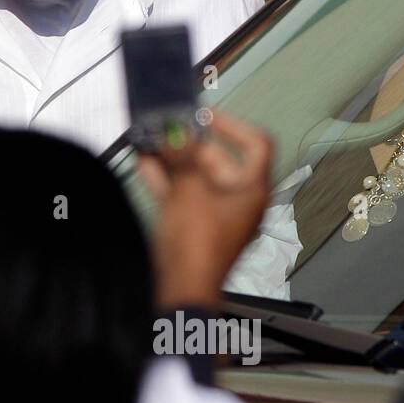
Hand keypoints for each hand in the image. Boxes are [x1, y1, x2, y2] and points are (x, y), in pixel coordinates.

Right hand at [137, 111, 271, 309]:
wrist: (181, 288)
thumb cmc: (199, 249)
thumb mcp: (188, 189)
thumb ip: (182, 156)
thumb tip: (176, 132)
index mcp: (253, 190)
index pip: (256, 144)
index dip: (233, 124)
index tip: (206, 115)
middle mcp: (240, 201)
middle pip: (220, 159)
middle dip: (191, 143)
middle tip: (169, 130)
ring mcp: (217, 214)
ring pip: (198, 176)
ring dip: (175, 159)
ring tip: (153, 143)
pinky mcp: (196, 226)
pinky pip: (184, 194)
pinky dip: (168, 179)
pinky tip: (147, 165)